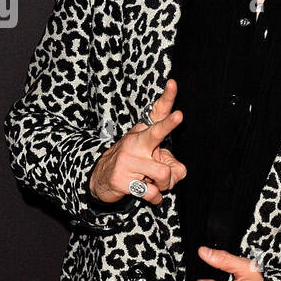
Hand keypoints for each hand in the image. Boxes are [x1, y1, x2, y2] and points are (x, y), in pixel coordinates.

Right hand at [89, 78, 185, 204]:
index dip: (167, 97)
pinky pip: (151, 192)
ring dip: (165, 185)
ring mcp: (128, 160)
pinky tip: (150, 195)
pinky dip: (155, 197)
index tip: (173, 83)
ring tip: (154, 183)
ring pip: (163, 174)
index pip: (157, 112)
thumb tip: (176, 173)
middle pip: (156, 132)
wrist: (100, 178)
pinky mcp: (121, 179)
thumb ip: (171, 165)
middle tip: (180, 115)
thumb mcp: (153, 160)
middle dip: (168, 124)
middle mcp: (135, 142)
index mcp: (144, 133)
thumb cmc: (134, 165)